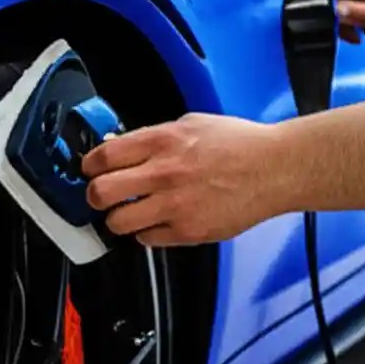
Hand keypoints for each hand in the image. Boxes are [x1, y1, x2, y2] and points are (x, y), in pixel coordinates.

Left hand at [81, 113, 290, 246]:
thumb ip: (155, 137)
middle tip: (102, 196)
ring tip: (129, 212)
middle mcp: (163, 173)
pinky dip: (148, 232)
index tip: (90, 170)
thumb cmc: (240, 144)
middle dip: (95, 196)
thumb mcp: (191, 124)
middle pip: (101, 193)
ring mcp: (175, 206)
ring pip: (118, 222)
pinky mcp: (189, 231)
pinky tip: (159, 221)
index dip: (89, 165)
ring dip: (118, 218)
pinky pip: (148, 239)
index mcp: (162, 141)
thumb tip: (124, 147)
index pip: (103, 156)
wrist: (275, 169)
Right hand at [334, 0, 364, 48]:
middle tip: (334, 27)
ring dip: (340, 24)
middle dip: (333, 12)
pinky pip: (344, 19)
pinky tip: (356, 38)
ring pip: (337, 10)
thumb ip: (355, 12)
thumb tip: (333, 9)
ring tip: (352, 36)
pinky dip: (346, 30)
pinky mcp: (360, 12)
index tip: (314, 5)